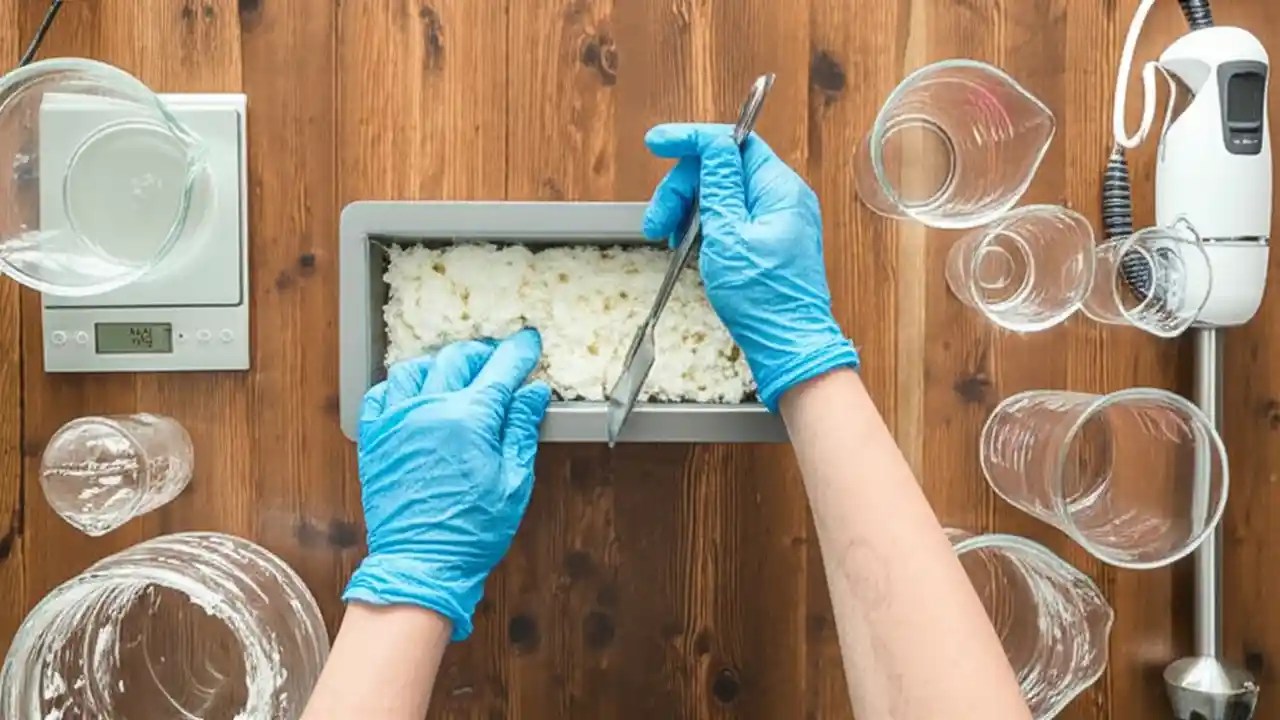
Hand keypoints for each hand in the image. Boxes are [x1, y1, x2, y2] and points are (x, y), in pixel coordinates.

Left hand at [344, 329, 551, 641]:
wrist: (421, 565)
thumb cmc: (471, 531)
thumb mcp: (513, 481)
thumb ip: (520, 429)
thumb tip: (531, 393)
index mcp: (468, 417)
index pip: (500, 368)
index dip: (519, 352)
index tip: (528, 343)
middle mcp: (428, 409)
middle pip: (457, 358)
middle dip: (482, 353)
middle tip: (497, 362)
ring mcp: (396, 421)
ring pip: (415, 368)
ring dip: (440, 365)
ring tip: (455, 375)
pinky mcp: (374, 439)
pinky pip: (380, 394)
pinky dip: (399, 387)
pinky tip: (414, 396)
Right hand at [641, 123, 858, 410]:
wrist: (788, 346)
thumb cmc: (763, 299)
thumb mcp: (729, 236)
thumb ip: (719, 186)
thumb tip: (713, 146)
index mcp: (778, 189)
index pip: (732, 143)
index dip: (691, 140)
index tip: (657, 143)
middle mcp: (782, 198)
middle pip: (722, 169)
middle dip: (683, 188)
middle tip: (657, 219)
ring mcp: (776, 220)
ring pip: (721, 194)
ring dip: (688, 209)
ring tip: (668, 238)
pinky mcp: (768, 241)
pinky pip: (730, 218)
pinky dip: (704, 227)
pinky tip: (687, 247)